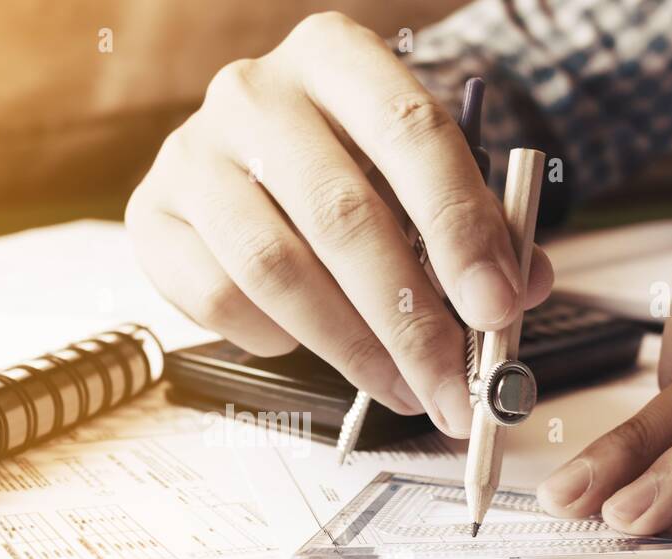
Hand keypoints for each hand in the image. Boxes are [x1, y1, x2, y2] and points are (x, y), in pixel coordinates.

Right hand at [125, 12, 551, 436]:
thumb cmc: (339, 167)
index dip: (462, 230)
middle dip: (409, 320)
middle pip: (343, 217)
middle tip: (451, 386)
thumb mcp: (413, 176)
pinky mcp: (152, 214)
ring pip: (277, 268)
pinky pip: (218, 297)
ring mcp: (193, 154)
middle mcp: (256, 93)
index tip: (496, 309)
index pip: (413, 136)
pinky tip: (303, 339)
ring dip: (349, 347)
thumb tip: (520, 292)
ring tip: (398, 388)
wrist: (236, 157)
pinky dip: (274, 335)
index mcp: (336, 57)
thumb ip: (474, 226)